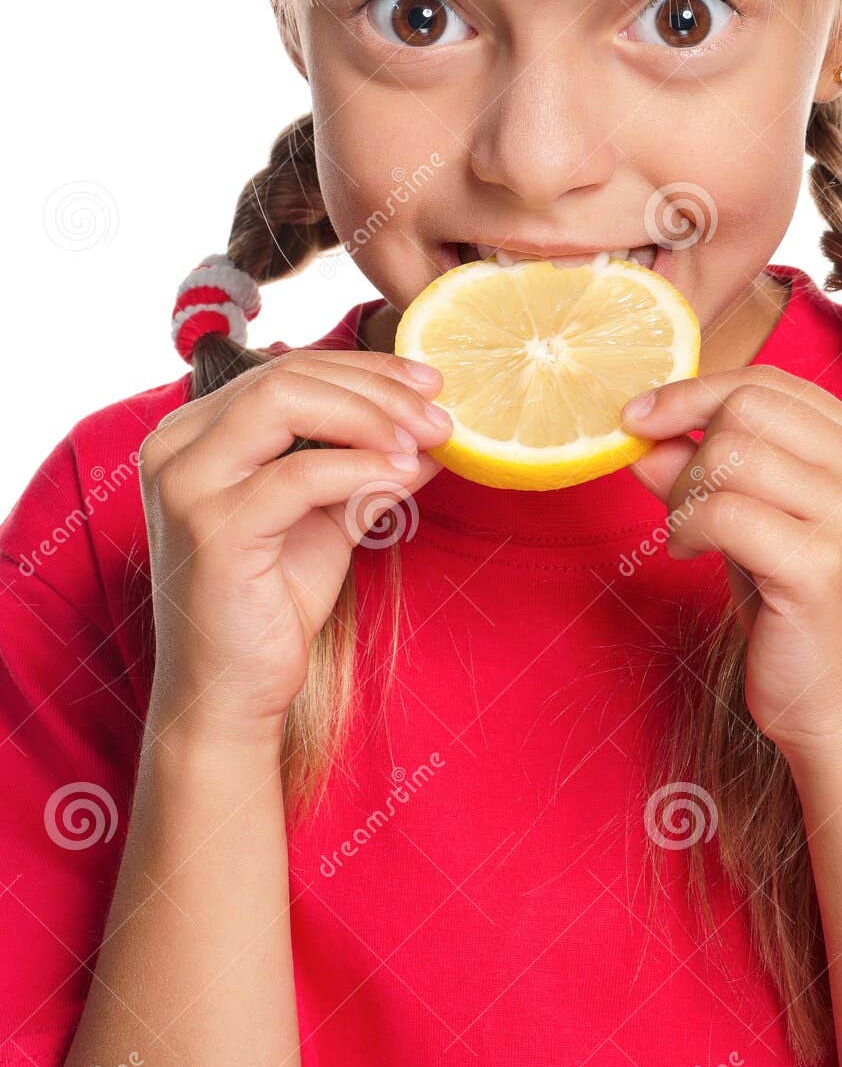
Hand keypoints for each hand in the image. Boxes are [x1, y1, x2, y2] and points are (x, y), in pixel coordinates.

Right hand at [138, 350, 451, 740]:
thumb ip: (369, 470)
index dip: (365, 370)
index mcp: (196, 435)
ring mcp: (186, 485)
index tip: (430, 386)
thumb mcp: (330, 520)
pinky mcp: (211, 530)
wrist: (230, 696)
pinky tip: (400, 477)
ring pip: (283, 402)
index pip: (287, 370)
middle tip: (438, 416)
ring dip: (370, 417)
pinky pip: (297, 475)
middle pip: (286, 375)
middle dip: (375, 388)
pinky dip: (359, 468)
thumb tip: (432, 434)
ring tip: (425, 442)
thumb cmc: (270, 606)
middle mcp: (177, 448)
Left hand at [621, 364, 841, 769]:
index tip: (640, 417)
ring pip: (730, 452)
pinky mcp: (824, 565)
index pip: (768, 384)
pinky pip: (723, 512)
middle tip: (679, 502)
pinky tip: (689, 556)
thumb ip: (705, 471)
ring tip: (688, 535)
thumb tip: (641, 431)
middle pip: (746, 407)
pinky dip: (685, 529)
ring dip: (684, 493)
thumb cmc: (803, 615)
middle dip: (689, 446)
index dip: (693, 393)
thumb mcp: (754, 524)